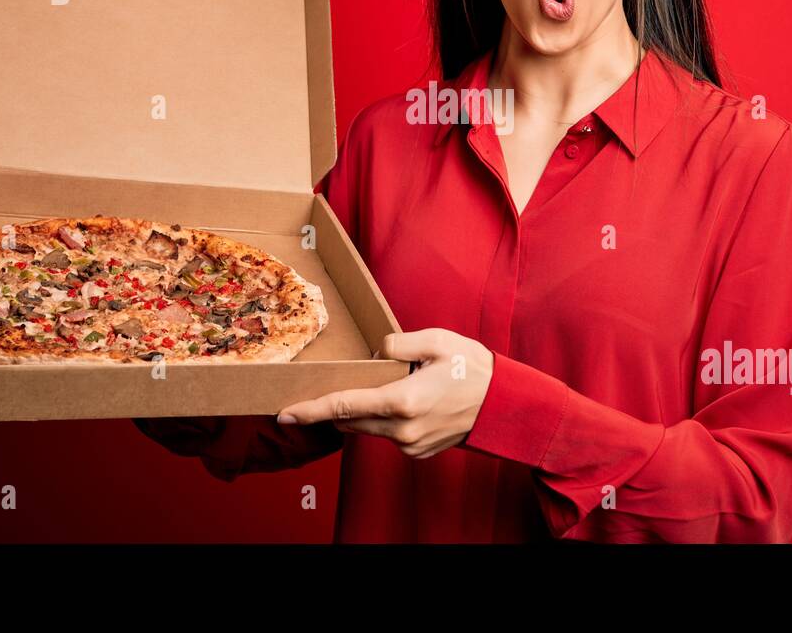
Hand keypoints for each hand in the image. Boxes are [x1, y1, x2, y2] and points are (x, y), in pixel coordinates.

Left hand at [276, 328, 493, 459]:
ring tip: (379, 387)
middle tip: (323, 389)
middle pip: (350, 420)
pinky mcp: (418, 451)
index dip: (310, 410)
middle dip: (334, 407)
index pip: (344, 406)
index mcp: (403, 400)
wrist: (506, 405)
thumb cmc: (474, 368)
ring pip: (368, 428)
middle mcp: (402, 429)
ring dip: (362, 411)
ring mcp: (410, 444)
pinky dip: (385, 419)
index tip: (284, 414)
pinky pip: (388, 434)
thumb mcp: (437, 340)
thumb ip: (397, 344)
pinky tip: (402, 400)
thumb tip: (373, 354)